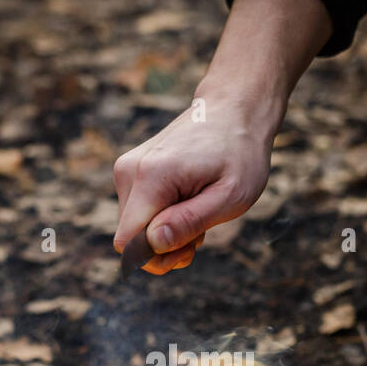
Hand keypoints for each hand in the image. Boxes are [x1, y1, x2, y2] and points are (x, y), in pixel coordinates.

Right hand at [111, 0, 329, 274]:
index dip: (157, 257)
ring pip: (134, 229)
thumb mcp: (230, 196)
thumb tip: (153, 244)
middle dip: (164, 247)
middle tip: (202, 233)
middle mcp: (129, 172)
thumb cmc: (239, 153)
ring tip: (199, 212)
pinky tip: (189, 203)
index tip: (189, 248)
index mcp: (152, 178)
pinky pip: (139, 214)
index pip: (129, 243)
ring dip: (167, 233)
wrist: (234, 108)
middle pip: (130, 239)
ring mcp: (127, 170)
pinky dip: (164, 218)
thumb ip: (190, 222)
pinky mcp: (131, 171)